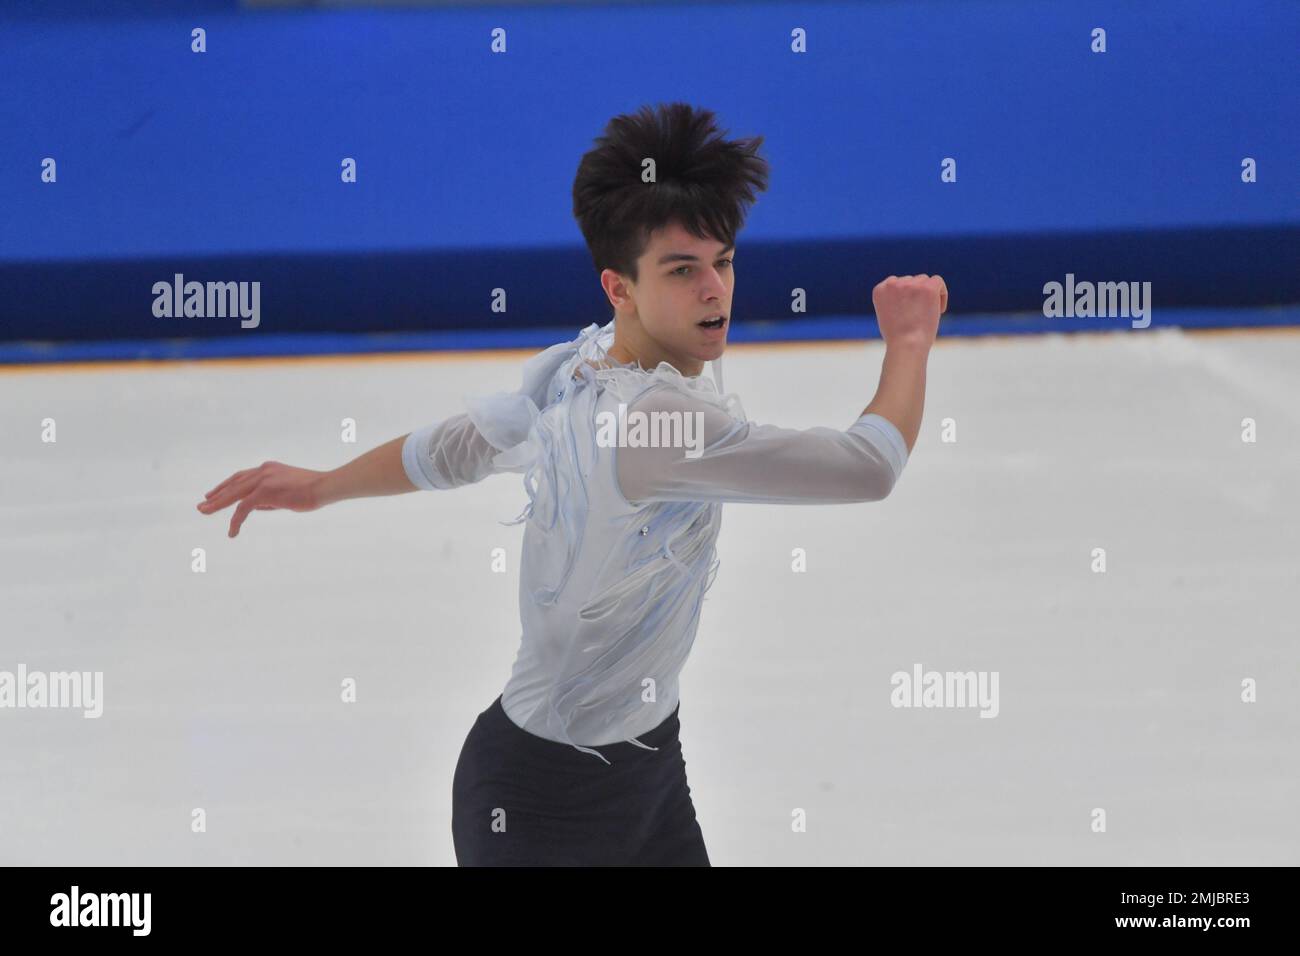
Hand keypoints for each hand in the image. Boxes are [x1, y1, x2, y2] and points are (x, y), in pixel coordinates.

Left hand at [196, 461, 325, 537]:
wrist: (325, 486)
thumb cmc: (313, 491)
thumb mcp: (288, 491)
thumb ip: (270, 497)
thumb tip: (255, 506)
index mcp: (268, 469)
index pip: (242, 476)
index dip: (227, 485)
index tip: (215, 493)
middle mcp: (263, 471)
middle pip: (233, 483)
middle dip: (217, 494)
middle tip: (203, 504)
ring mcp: (263, 480)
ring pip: (233, 494)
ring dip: (217, 504)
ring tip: (204, 512)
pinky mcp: (265, 492)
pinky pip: (243, 508)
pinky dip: (236, 520)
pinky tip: (232, 531)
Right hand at [872, 274, 946, 349]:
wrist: (906, 345)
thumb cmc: (897, 338)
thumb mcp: (886, 316)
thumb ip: (893, 301)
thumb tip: (908, 295)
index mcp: (880, 290)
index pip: (895, 283)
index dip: (904, 297)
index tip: (908, 312)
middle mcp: (893, 283)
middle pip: (911, 281)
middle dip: (916, 296)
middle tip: (919, 317)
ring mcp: (910, 284)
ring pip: (924, 281)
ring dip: (928, 295)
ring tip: (927, 315)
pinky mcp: (928, 287)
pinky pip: (938, 281)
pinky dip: (941, 294)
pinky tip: (939, 310)